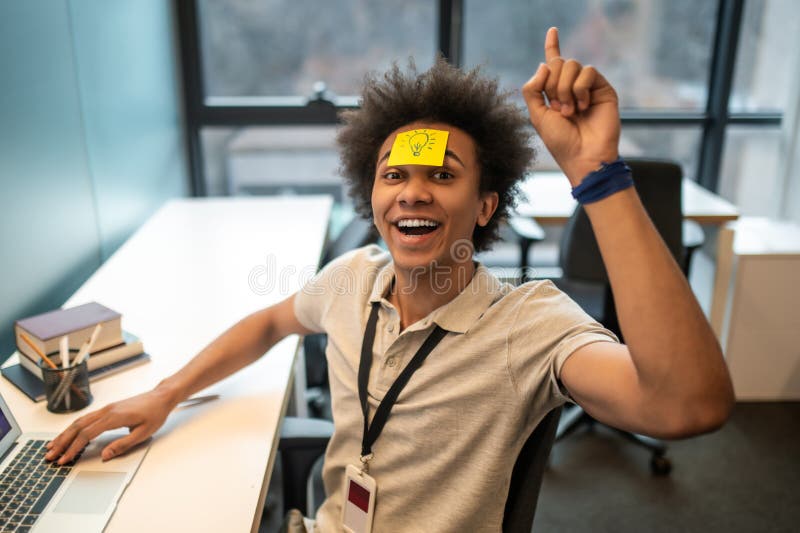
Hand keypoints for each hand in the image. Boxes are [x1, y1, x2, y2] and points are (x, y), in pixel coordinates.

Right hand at [44, 388, 174, 463]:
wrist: (161, 397)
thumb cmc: (155, 414)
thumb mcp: (143, 433)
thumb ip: (123, 445)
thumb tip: (104, 456)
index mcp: (114, 417)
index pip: (87, 434)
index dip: (74, 448)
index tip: (64, 459)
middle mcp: (106, 411)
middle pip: (77, 427)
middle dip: (62, 442)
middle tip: (50, 455)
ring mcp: (106, 409)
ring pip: (79, 421)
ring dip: (64, 434)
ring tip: (52, 446)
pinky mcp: (108, 409)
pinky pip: (86, 418)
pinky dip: (74, 428)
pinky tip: (68, 435)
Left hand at [522, 27, 620, 184]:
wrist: (583, 157)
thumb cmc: (560, 141)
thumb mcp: (537, 115)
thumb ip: (533, 89)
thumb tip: (543, 63)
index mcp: (554, 93)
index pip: (552, 65)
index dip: (552, 46)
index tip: (553, 30)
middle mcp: (571, 87)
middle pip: (558, 62)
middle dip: (553, 84)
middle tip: (558, 107)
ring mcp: (588, 87)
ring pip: (572, 64)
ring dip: (565, 88)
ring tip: (570, 111)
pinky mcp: (603, 88)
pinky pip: (588, 71)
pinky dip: (580, 89)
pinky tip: (583, 107)